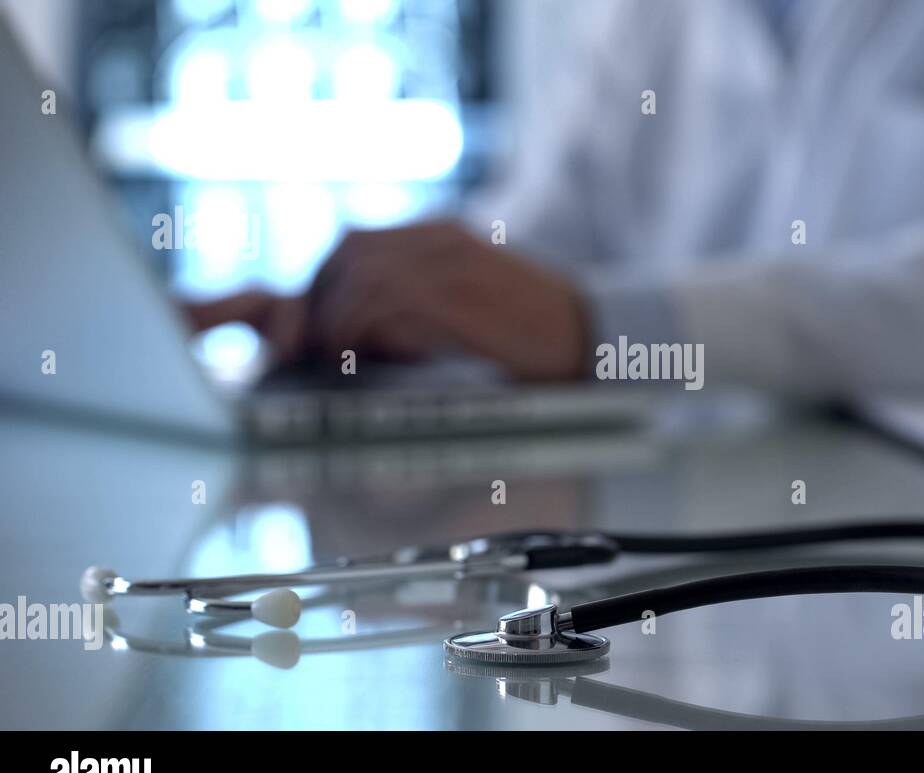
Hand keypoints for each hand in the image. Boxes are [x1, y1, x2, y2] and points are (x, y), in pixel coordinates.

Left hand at [183, 221, 591, 380]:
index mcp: (441, 236)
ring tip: (339, 359)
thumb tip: (353, 340)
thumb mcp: (466, 313)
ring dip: (338, 321)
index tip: (302, 332)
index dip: (319, 287)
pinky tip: (370, 358)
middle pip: (348, 253)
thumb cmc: (530, 336)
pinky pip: (392, 302)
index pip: (355, 246)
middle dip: (317, 303)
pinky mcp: (462, 295)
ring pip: (362, 275)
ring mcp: (453, 263)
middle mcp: (442, 240)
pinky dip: (368, 331)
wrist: (596, 336)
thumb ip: (413, 313)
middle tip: (305, 350)